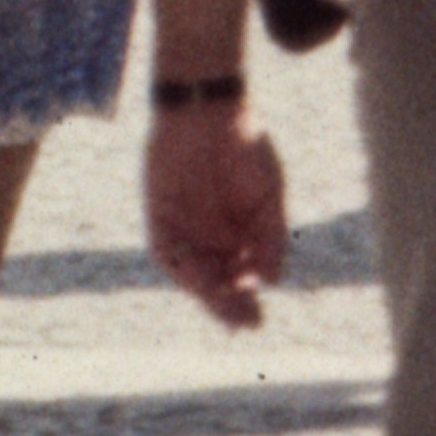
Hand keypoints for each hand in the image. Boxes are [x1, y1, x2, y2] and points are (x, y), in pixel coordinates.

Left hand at [142, 106, 283, 329]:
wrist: (209, 112)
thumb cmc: (245, 148)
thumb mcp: (269, 193)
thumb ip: (272, 236)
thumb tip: (274, 280)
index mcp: (237, 235)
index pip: (240, 278)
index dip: (246, 301)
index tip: (256, 320)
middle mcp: (209, 240)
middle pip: (217, 283)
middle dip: (229, 306)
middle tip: (244, 323)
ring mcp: (184, 234)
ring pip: (194, 275)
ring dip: (208, 294)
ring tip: (226, 307)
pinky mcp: (160, 224)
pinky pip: (169, 255)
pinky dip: (184, 269)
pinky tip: (202, 279)